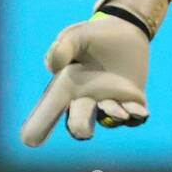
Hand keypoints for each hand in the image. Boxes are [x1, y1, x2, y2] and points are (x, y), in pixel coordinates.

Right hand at [21, 12, 149, 146]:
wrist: (123, 30)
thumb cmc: (92, 36)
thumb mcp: (74, 36)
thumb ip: (62, 48)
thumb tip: (54, 68)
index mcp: (66, 87)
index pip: (49, 110)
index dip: (39, 127)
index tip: (30, 140)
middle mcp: (86, 100)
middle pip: (79, 123)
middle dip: (80, 128)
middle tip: (82, 133)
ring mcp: (110, 102)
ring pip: (109, 119)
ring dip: (113, 116)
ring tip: (119, 112)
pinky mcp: (132, 99)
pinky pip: (134, 115)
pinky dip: (137, 116)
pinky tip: (141, 113)